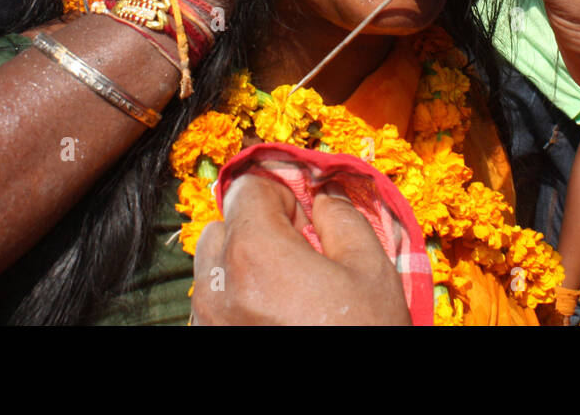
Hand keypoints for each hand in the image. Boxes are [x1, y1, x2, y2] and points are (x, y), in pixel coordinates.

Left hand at [191, 174, 410, 324]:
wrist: (349, 411)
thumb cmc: (363, 335)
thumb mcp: (371, 268)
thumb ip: (342, 217)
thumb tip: (323, 197)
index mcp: (254, 251)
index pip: (247, 188)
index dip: (282, 194)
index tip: (307, 219)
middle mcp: (217, 285)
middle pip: (222, 227)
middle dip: (257, 230)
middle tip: (300, 255)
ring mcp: (208, 323)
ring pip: (213, 269)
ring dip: (244, 267)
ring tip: (289, 294)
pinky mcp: (211, 344)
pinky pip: (215, 307)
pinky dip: (238, 302)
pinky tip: (277, 321)